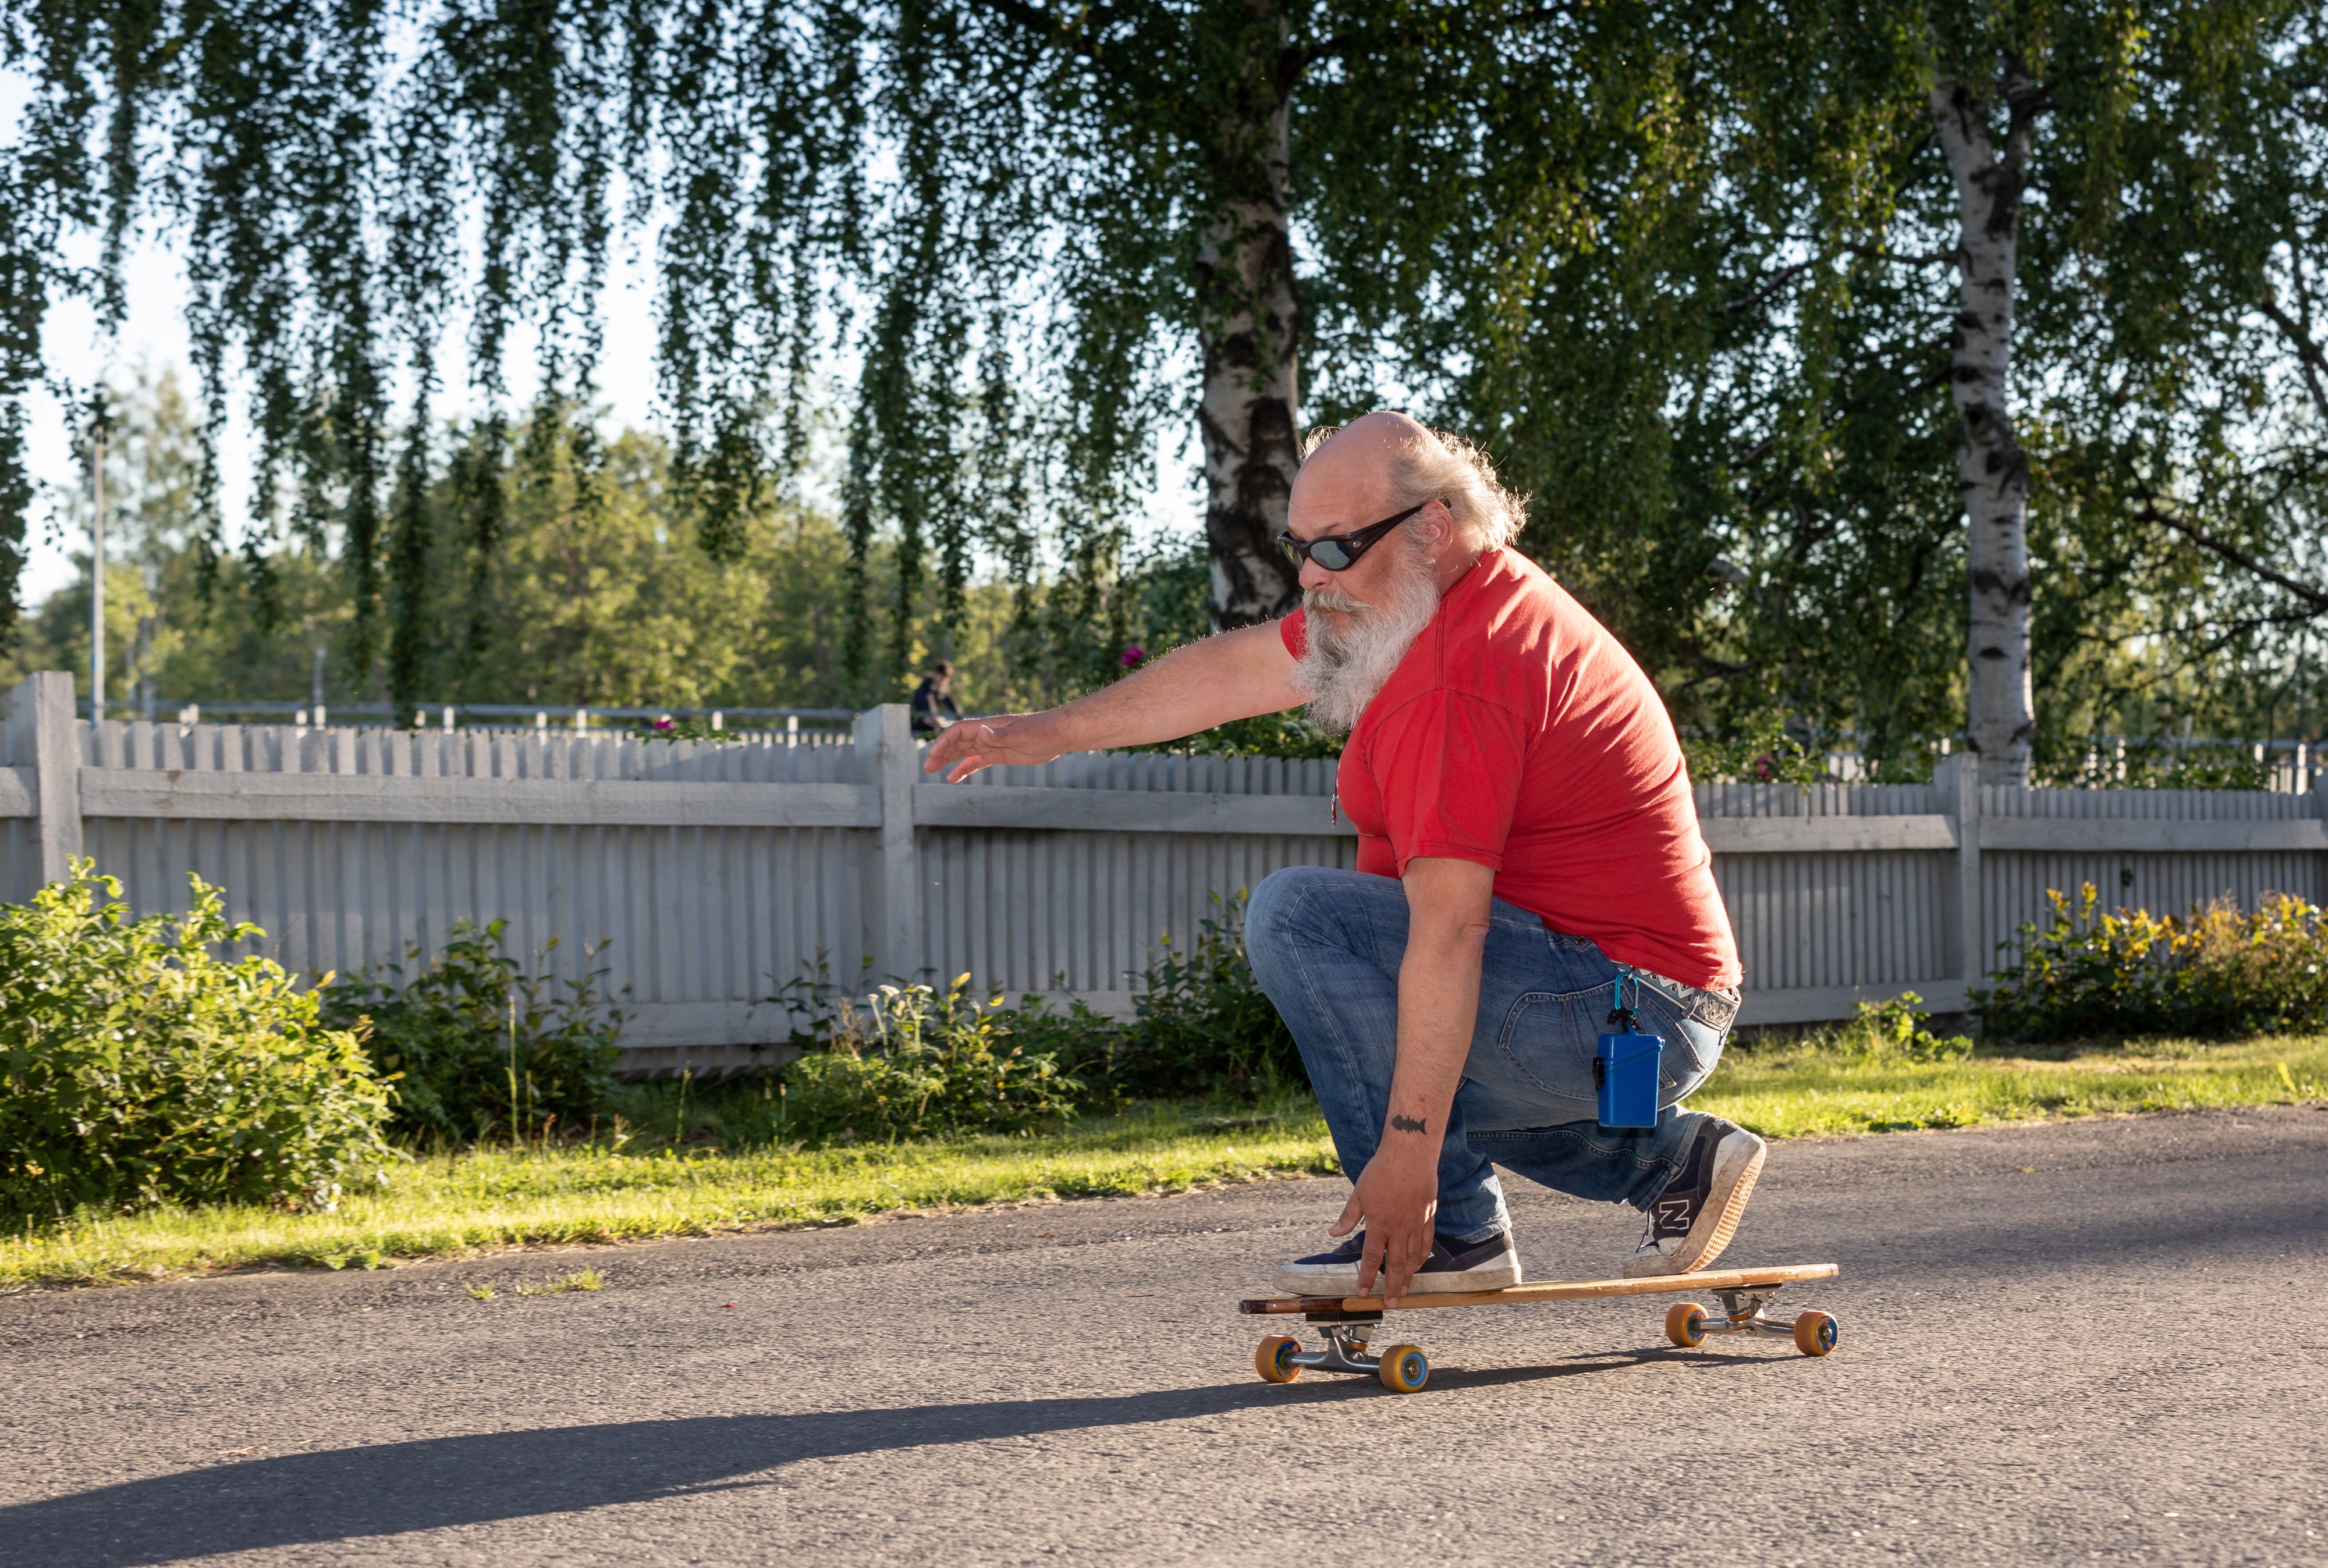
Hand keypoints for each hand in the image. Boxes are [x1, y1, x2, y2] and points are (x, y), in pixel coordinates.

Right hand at [921, 711, 1066, 781]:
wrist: (1058, 734)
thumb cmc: (1042, 730)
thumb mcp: (1021, 734)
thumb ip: (1000, 734)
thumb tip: (981, 732)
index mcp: (988, 726)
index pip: (958, 732)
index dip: (944, 742)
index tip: (934, 756)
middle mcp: (986, 734)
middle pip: (957, 742)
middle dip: (941, 753)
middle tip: (927, 768)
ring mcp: (991, 745)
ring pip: (963, 752)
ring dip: (948, 760)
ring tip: (933, 772)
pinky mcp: (999, 755)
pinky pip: (976, 761)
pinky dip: (964, 769)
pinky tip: (953, 778)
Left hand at [1331, 1137, 1438, 1305]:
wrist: (1409, 1154)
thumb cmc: (1381, 1171)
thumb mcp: (1359, 1193)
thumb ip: (1348, 1217)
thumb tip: (1334, 1234)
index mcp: (1379, 1224)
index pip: (1372, 1258)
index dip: (1367, 1278)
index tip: (1362, 1292)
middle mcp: (1399, 1229)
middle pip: (1396, 1264)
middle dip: (1392, 1286)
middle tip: (1391, 1303)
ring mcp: (1416, 1224)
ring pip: (1413, 1257)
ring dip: (1408, 1276)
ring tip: (1404, 1291)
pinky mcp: (1428, 1216)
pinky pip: (1427, 1242)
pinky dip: (1423, 1257)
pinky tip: (1419, 1265)